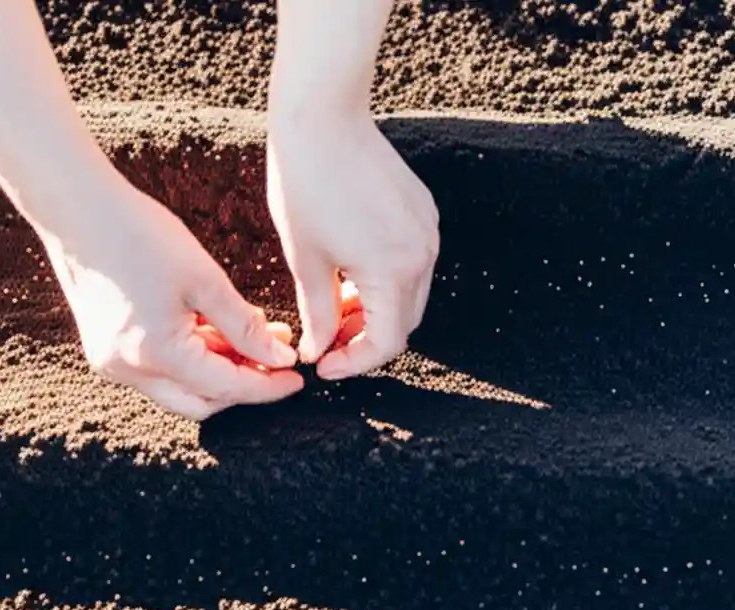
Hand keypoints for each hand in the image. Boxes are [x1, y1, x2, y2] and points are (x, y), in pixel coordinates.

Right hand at [36, 182, 302, 419]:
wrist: (76, 209)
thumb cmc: (141, 235)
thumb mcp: (206, 280)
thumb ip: (246, 327)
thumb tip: (280, 359)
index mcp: (155, 353)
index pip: (227, 388)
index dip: (269, 387)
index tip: (300, 378)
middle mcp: (128, 369)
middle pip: (203, 401)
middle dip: (245, 385)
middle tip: (279, 359)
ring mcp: (112, 362)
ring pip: (182, 388)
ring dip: (221, 370)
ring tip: (260, 336)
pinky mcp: (106, 349)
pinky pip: (161, 369)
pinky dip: (194, 358)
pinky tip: (223, 329)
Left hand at [267, 115, 438, 379]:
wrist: (325, 117)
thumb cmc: (306, 185)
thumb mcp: (306, 259)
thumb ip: (319, 314)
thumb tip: (318, 352)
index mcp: (394, 272)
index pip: (386, 342)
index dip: (354, 363)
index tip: (323, 366)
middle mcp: (423, 255)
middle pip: (404, 322)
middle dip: (366, 339)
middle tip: (326, 342)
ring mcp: (428, 232)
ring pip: (411, 294)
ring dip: (377, 310)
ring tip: (336, 305)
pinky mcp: (424, 212)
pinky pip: (413, 262)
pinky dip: (387, 280)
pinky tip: (352, 271)